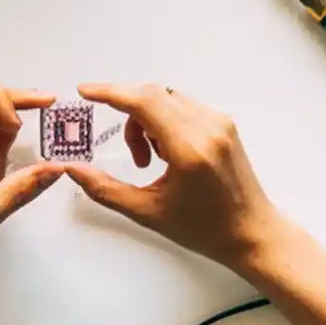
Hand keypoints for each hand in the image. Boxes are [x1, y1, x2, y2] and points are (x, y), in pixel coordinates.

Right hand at [65, 83, 279, 269]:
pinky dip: (165, 120)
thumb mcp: (148, 213)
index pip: (143, 101)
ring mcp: (219, 121)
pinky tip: (167, 153)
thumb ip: (105, 189)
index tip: (86, 92)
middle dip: (128, 114)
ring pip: (167, 98)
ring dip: (147, 119)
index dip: (110, 92)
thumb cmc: (205, 228)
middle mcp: (207, 127)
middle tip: (127, 150)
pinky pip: (183, 106)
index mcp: (190, 148)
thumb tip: (73, 170)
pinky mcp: (224, 123)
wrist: (252, 232)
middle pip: (153, 94)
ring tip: (151, 160)